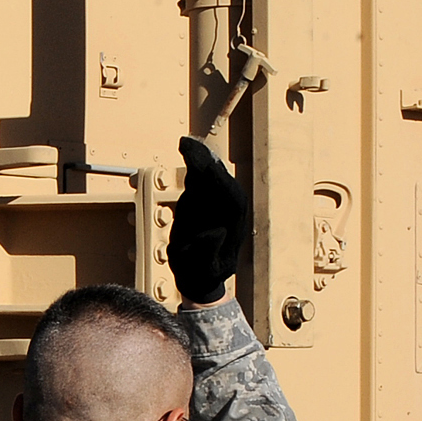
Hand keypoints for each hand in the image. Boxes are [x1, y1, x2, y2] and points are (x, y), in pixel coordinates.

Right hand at [167, 137, 248, 303]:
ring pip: (213, 175)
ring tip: (187, 143)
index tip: (206, 167)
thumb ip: (208, 253)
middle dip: (207, 162)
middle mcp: (230, 209)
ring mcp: (219, 203)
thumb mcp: (201, 269)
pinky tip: (186, 148)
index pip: (230, 197)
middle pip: (221, 180)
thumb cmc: (201, 273)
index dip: (218, 181)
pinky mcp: (207, 199)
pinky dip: (195, 163)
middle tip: (189, 145)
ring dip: (201, 158)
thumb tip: (216, 233)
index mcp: (234, 224)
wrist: (201, 277)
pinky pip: (202, 178)